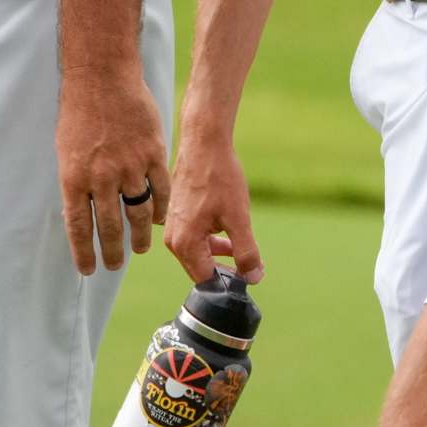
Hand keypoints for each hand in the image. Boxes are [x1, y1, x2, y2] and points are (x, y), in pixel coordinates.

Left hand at [58, 67, 168, 274]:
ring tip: (140, 248)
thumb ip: (76, 182)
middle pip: (109, 226)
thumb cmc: (78, 112)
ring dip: (139, 235)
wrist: (102, 77)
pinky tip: (158, 219)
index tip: (89, 270)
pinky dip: (159, 208)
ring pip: (137, 213)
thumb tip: (81, 213)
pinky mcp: (152, 155)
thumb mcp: (65, 151)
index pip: (78, 227)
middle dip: (112, 251)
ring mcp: (129, 167)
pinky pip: (160, 191)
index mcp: (74, 178)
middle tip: (115, 264)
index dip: (84, 252)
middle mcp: (101, 178)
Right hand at [164, 126, 262, 284]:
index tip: (251, 276)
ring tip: (243, 245)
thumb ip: (247, 253)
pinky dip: (212, 241)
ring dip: (220, 254)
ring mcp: (172, 227)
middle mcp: (173, 239)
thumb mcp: (239, 219)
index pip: (207, 280)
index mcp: (184, 243)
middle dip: (226, 269)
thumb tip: (253, 278)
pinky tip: (229, 230)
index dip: (230, 282)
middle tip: (252, 264)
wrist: (204, 144)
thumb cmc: (219, 177)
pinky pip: (195, 240)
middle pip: (201, 270)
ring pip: (199, 254)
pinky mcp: (177, 217)